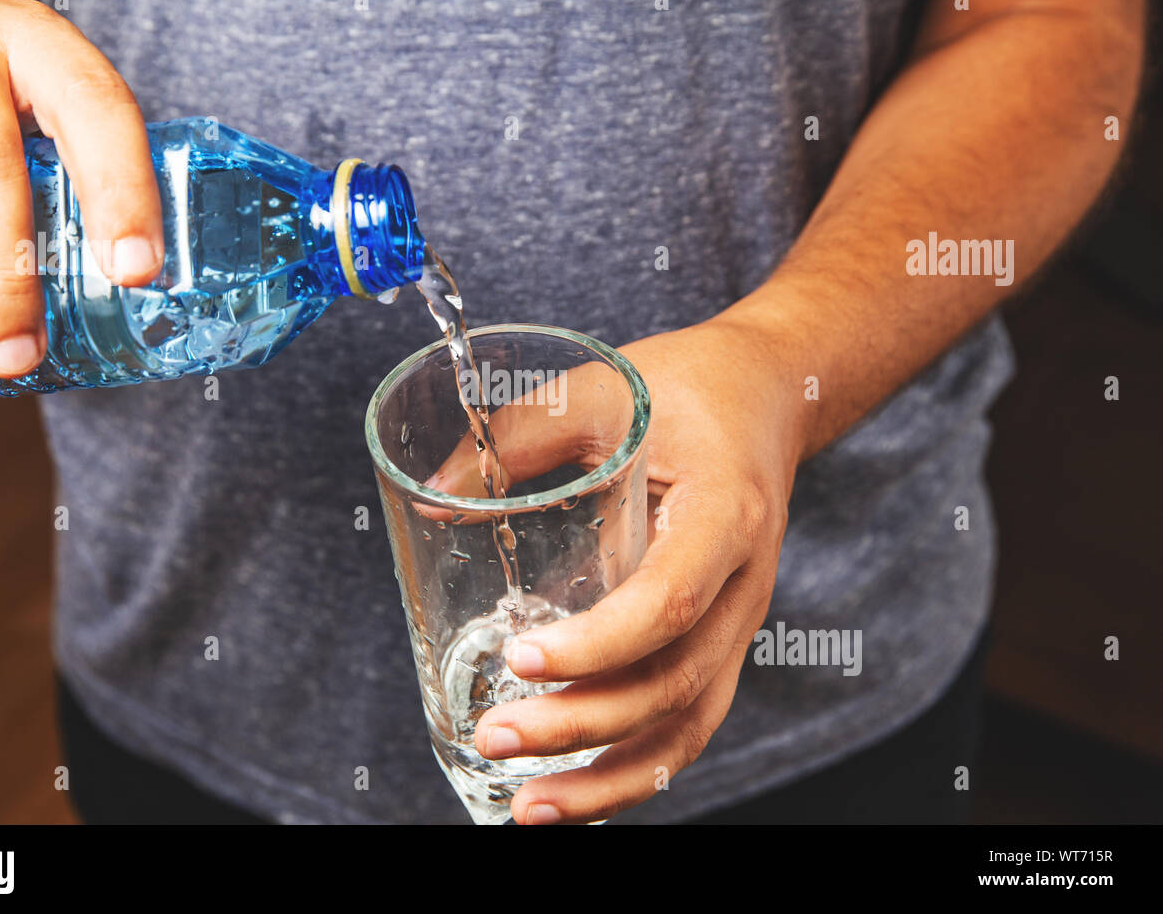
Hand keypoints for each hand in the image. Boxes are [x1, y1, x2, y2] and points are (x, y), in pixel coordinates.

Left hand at [470, 314, 806, 823]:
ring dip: (607, 778)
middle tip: (494, 733)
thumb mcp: (602, 388)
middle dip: (581, 726)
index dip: (597, 645)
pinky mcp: (721, 643)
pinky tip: (573, 793)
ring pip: (688, 727)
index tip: (519, 659)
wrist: (766, 397)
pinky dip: (632, 771)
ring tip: (525, 808)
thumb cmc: (683, 389)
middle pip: (673, 684)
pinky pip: (687, 724)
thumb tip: (431, 495)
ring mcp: (740, 624)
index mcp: (725, 513)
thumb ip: (518, 436)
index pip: (670, 603)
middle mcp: (745, 584)